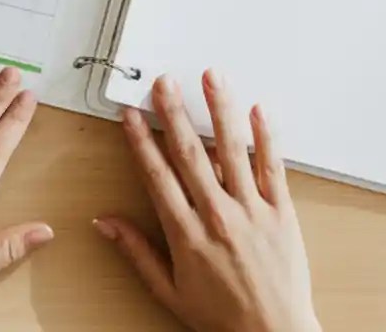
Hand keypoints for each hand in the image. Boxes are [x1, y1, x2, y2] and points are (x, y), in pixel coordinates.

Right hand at [96, 71, 319, 331]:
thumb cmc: (221, 316)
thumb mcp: (168, 290)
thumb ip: (135, 251)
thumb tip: (103, 222)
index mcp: (186, 234)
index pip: (157, 176)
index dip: (141, 141)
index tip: (131, 115)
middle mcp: (218, 216)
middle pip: (190, 154)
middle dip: (174, 114)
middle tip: (163, 83)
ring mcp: (252, 211)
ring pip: (232, 150)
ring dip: (219, 110)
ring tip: (211, 77)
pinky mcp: (282, 212)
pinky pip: (272, 167)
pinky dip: (265, 137)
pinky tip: (257, 110)